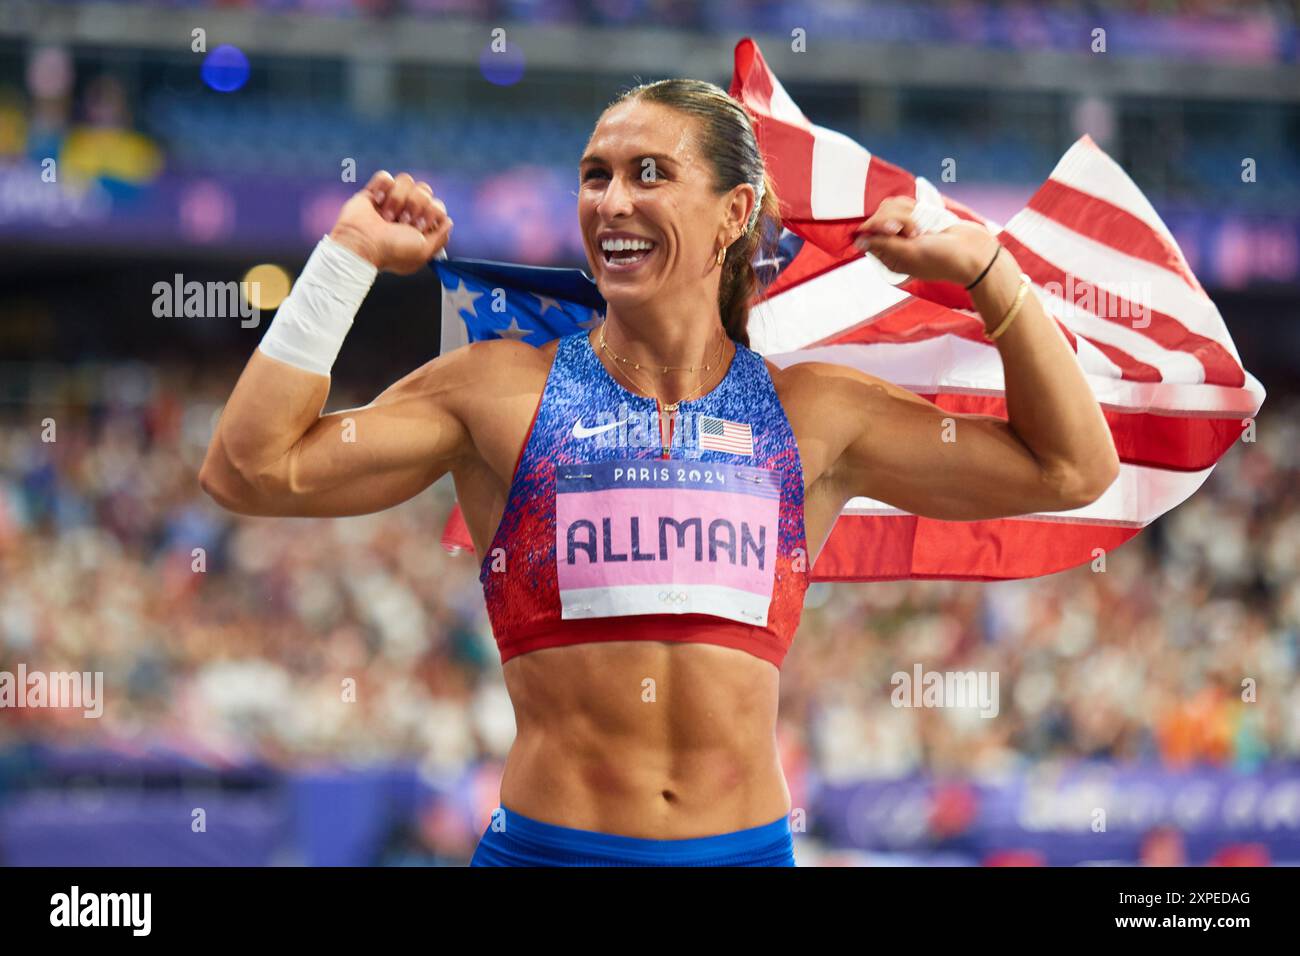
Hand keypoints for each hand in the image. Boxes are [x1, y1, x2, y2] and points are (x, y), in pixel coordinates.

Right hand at [329, 171, 452, 274]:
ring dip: (397, 200)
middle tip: (402, 222)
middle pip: (425, 190)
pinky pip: (385, 176)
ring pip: (406, 181)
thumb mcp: (424, 252)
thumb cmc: (393, 251)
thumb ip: (441, 238)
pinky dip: (381, 188)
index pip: (437, 205)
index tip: (419, 228)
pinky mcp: (373, 192)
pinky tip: (376, 202)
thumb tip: (448, 221)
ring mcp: (390, 201)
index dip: (431, 213)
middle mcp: (407, 211)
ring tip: (387, 217)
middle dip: (414, 207)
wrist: (363, 244)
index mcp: (420, 225)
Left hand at [853, 195, 997, 285]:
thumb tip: (857, 240)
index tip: (894, 230)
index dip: (878, 225)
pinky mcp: (919, 217)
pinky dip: (914, 207)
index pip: (868, 232)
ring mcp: (906, 229)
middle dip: (897, 218)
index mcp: (888, 257)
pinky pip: (906, 203)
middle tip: (915, 233)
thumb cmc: (942, 258)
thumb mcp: (908, 253)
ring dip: (908, 212)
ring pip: (892, 206)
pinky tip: (926, 219)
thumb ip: (883, 245)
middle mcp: (894, 243)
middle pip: (879, 215)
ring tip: (923, 229)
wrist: (974, 251)